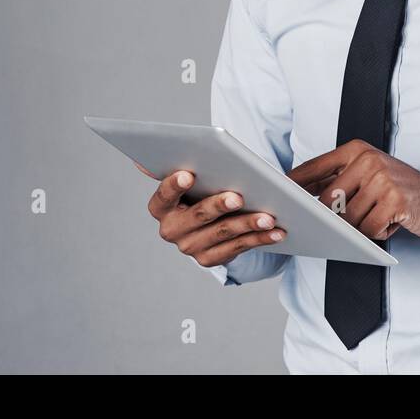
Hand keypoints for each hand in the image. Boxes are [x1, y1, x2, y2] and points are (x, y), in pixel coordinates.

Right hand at [138, 163, 286, 267]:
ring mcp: (190, 247)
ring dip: (248, 224)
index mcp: (160, 207)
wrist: (208, 220)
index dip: (174, 186)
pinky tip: (276, 232)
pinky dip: (260, 239)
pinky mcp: (209, 259)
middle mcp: (171, 230)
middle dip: (218, 206)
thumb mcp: (190, 177)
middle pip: (197, 216)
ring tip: (269, 217)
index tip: (189, 174)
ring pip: (223, 233)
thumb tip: (143, 159)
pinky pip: (238, 248)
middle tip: (238, 197)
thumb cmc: (200, 188)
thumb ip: (178, 165)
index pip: (164, 196)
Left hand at [286, 140, 419, 240]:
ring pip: (348, 219)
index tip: (276, 195)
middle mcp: (367, 160)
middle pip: (328, 201)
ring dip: (360, 227)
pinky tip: (390, 222)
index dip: (294, 183)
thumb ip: (336, 180)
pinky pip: (368, 230)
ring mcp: (382, 179)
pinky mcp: (394, 200)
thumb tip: (298, 195)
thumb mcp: (366, 174)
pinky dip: (376, 233)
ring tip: (378, 217)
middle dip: (332, 219)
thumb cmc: (396, 189)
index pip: (315, 167)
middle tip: (337, 227)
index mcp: (356, 150)